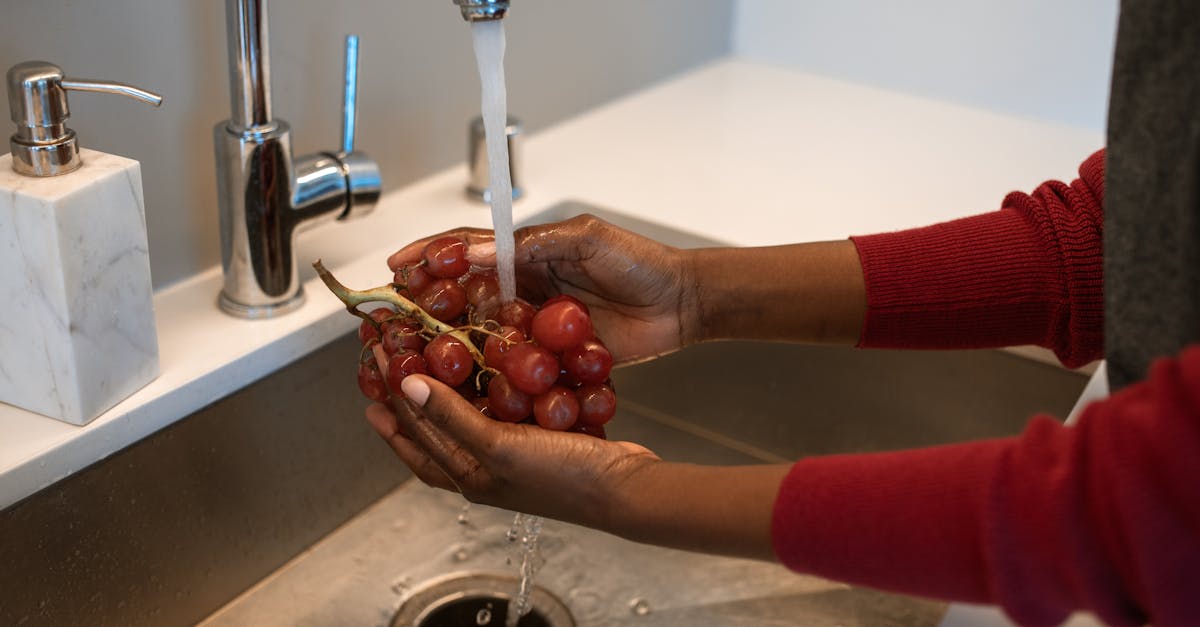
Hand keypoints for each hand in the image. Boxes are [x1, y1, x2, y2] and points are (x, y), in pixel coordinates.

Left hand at [365, 374, 660, 529]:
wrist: (624, 488)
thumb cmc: (562, 477)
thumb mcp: (498, 447)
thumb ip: (452, 417)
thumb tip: (405, 386)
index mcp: (468, 475)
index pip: (414, 436)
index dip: (389, 401)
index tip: (372, 364)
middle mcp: (484, 467)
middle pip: (433, 428)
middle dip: (407, 396)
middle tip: (388, 360)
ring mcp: (512, 452)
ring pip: (465, 415)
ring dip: (446, 387)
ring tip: (429, 358)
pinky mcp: (538, 436)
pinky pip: (501, 406)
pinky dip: (490, 385)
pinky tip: (492, 363)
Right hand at [387, 214, 696, 364]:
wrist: (681, 302)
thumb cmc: (640, 261)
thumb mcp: (586, 239)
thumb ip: (532, 244)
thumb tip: (476, 250)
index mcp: (526, 255)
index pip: (467, 251)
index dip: (429, 255)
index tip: (395, 265)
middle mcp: (522, 290)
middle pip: (462, 296)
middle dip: (424, 304)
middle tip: (390, 319)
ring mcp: (534, 326)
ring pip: (480, 333)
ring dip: (447, 344)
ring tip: (411, 357)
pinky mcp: (551, 358)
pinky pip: (513, 367)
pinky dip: (488, 375)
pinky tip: (461, 387)